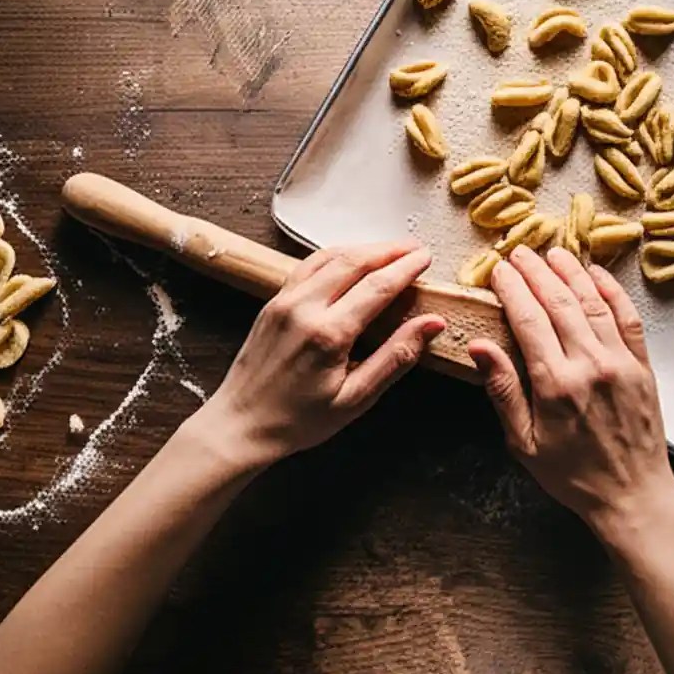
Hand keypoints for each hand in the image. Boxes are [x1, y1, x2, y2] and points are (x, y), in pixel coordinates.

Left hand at [200, 240, 445, 469]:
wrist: (241, 425)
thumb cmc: (299, 420)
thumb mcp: (356, 399)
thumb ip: (395, 357)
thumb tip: (432, 324)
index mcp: (328, 334)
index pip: (376, 286)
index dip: (405, 268)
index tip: (426, 258)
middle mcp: (303, 308)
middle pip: (353, 261)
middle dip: (388, 250)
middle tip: (414, 248)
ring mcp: (283, 301)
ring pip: (327, 257)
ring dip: (362, 248)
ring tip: (388, 250)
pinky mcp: (271, 303)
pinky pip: (307, 266)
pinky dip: (334, 256)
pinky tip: (349, 261)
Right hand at [468, 245, 673, 537]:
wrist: (632, 495)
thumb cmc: (573, 475)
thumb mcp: (523, 442)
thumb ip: (503, 391)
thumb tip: (479, 348)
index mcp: (555, 384)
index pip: (528, 319)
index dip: (511, 288)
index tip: (498, 270)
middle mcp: (590, 366)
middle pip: (559, 301)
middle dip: (535, 271)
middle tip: (519, 251)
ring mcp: (620, 363)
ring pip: (592, 302)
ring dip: (570, 272)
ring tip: (552, 252)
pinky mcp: (642, 366)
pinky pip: (627, 317)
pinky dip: (612, 291)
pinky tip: (597, 273)